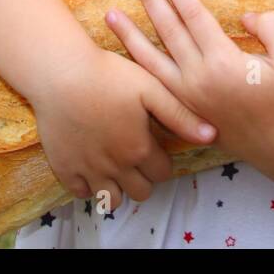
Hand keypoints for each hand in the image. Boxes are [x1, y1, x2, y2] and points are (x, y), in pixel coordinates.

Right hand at [28, 46, 217, 214]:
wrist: (62, 73)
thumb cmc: (109, 75)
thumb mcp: (151, 89)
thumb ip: (181, 115)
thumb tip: (211, 135)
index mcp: (139, 149)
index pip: (163, 173)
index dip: (162, 161)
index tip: (155, 146)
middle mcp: (116, 166)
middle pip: (141, 192)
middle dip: (144, 178)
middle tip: (137, 156)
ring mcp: (89, 170)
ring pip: (112, 200)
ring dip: (118, 187)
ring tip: (116, 165)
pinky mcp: (64, 168)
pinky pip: (81, 193)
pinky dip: (89, 185)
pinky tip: (92, 164)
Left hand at [105, 0, 273, 164]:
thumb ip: (271, 27)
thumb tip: (245, 17)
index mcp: (224, 61)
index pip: (194, 16)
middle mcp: (199, 78)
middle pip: (168, 31)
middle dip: (151, 0)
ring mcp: (187, 96)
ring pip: (151, 59)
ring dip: (130, 34)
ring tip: (111, 13)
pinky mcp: (184, 109)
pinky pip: (154, 82)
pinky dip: (138, 65)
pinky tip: (126, 52)